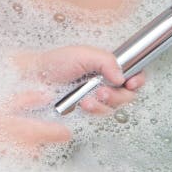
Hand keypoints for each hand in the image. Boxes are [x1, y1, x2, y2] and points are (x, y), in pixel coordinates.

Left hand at [10, 45, 145, 114]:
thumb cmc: (55, 63)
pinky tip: (83, 105)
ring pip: (114, 108)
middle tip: (104, 90)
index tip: (132, 82)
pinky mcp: (86, 111)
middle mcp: (104, 83)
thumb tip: (122, 74)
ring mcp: (96, 98)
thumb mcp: (82, 54)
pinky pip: (99, 117)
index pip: (132, 74)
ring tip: (89, 97)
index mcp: (106, 67)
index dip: (137, 79)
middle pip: (127, 95)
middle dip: (118, 95)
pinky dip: (93, 111)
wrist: (35, 77)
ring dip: (104, 104)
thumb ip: (106, 60)